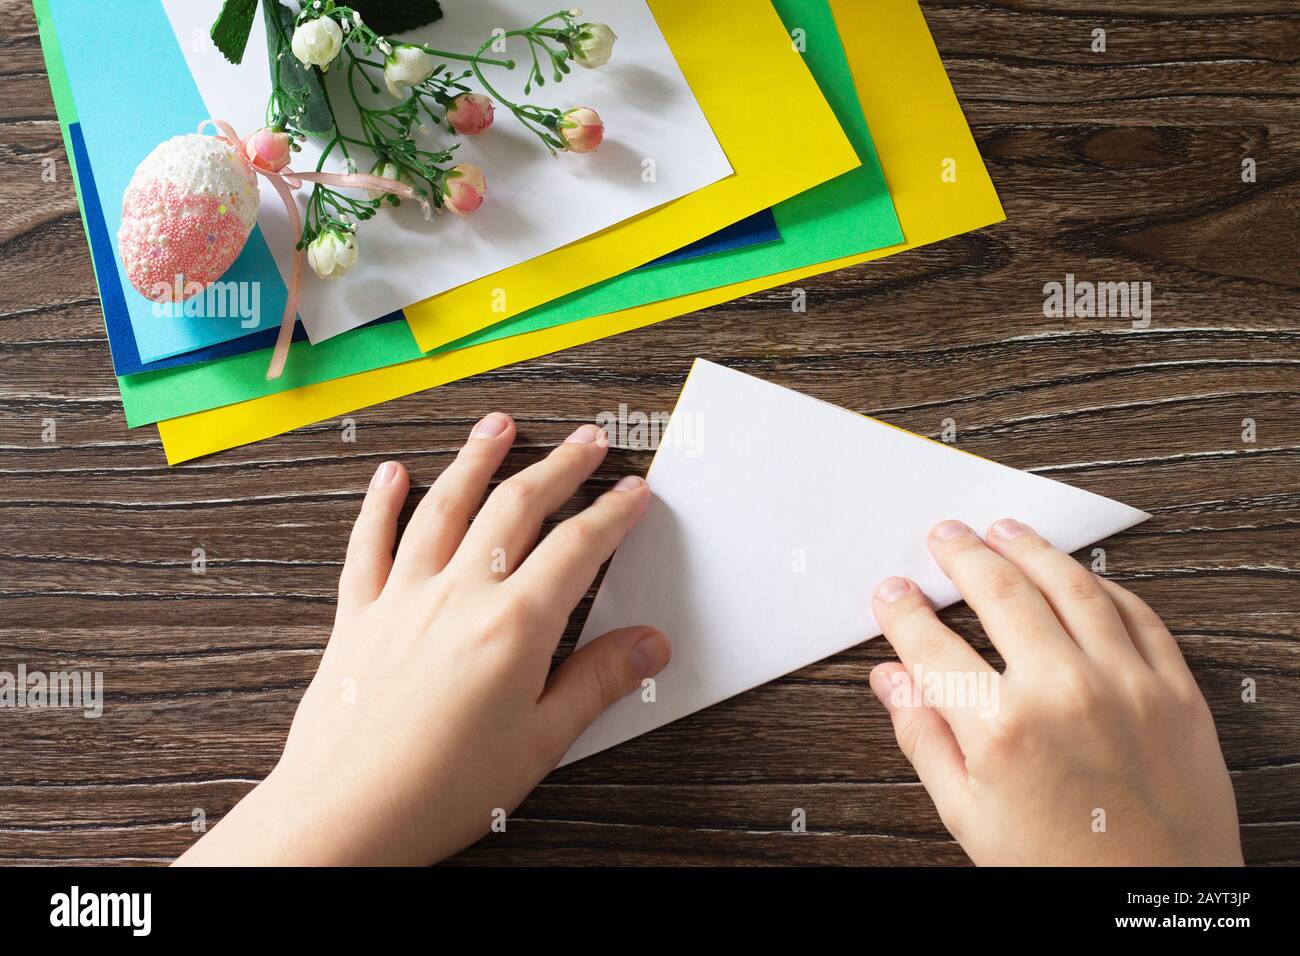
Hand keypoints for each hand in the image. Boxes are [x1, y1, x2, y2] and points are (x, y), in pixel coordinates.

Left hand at [177, 414, 669, 865]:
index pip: (578, 547)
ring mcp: (403, 598)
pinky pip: (368, 544)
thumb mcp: (540, 743)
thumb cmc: (441, 790)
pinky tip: (391, 475)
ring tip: (499, 426)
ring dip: (476, 460)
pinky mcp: (358, 615)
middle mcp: (458, 596)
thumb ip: (596, 683)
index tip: (634, 491)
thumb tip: (648, 645)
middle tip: (586, 440)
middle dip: (559, 466)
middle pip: (518, 507)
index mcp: (514, 627)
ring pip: (444, 506)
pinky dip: (381, 504)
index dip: (613, 513)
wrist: (344, 816)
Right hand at [868, 518, 1242, 865]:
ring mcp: (1126, 685)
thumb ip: (924, 738)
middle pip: (1000, 591)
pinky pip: (1138, 614)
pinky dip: (1103, 585)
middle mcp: (1063, 693)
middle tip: (945, 536)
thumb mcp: (968, 816)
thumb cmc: (1060, 869)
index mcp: (1001, 730)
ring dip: (1031, 548)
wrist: (1154, 905)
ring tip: (1005, 530)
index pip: (932, 643)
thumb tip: (891, 681)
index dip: (902, 609)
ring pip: (1072, 586)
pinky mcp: (1176, 691)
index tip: (892, 591)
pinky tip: (1079, 576)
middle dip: (963, 554)